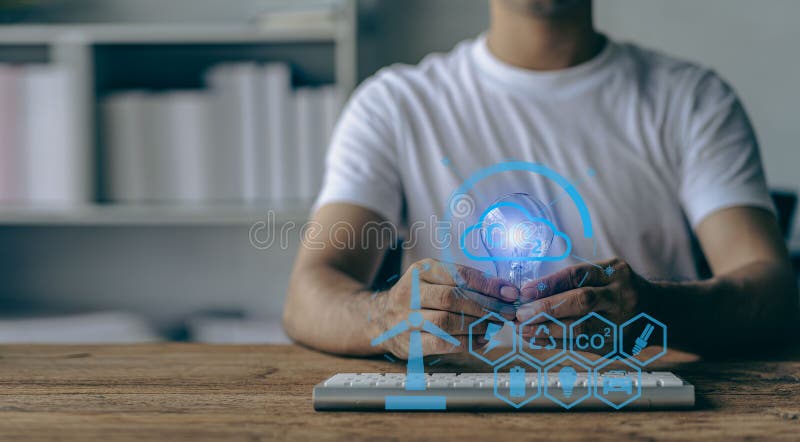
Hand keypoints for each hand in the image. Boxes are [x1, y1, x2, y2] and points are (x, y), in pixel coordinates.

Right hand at [371, 258, 517, 358]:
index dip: (488, 284)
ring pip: (447, 321)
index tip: (510, 293)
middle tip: (507, 313)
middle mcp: (411, 292)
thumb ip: (464, 281)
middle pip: (453, 298)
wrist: (380, 319)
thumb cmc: (419, 297)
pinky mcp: (409, 342)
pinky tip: (480, 340)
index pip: (459, 275)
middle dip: (486, 306)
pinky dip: (466, 343)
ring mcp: (407, 318)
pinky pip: (442, 344)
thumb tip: (504, 290)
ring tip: (495, 326)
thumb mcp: (434, 278)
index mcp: (422, 270)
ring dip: (477, 325)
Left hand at [516, 258, 651, 342]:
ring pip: (582, 329)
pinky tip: (539, 339)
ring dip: (548, 330)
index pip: (578, 275)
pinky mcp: (618, 346)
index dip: (549, 283)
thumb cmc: (616, 289)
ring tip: (524, 330)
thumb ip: (571, 282)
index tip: (525, 292)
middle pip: (582, 301)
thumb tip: (529, 294)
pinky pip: (582, 346)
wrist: (656, 312)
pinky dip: (557, 342)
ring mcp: (623, 323)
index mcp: (615, 272)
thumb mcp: (602, 274)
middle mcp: (621, 296)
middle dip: (547, 309)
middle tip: (522, 315)